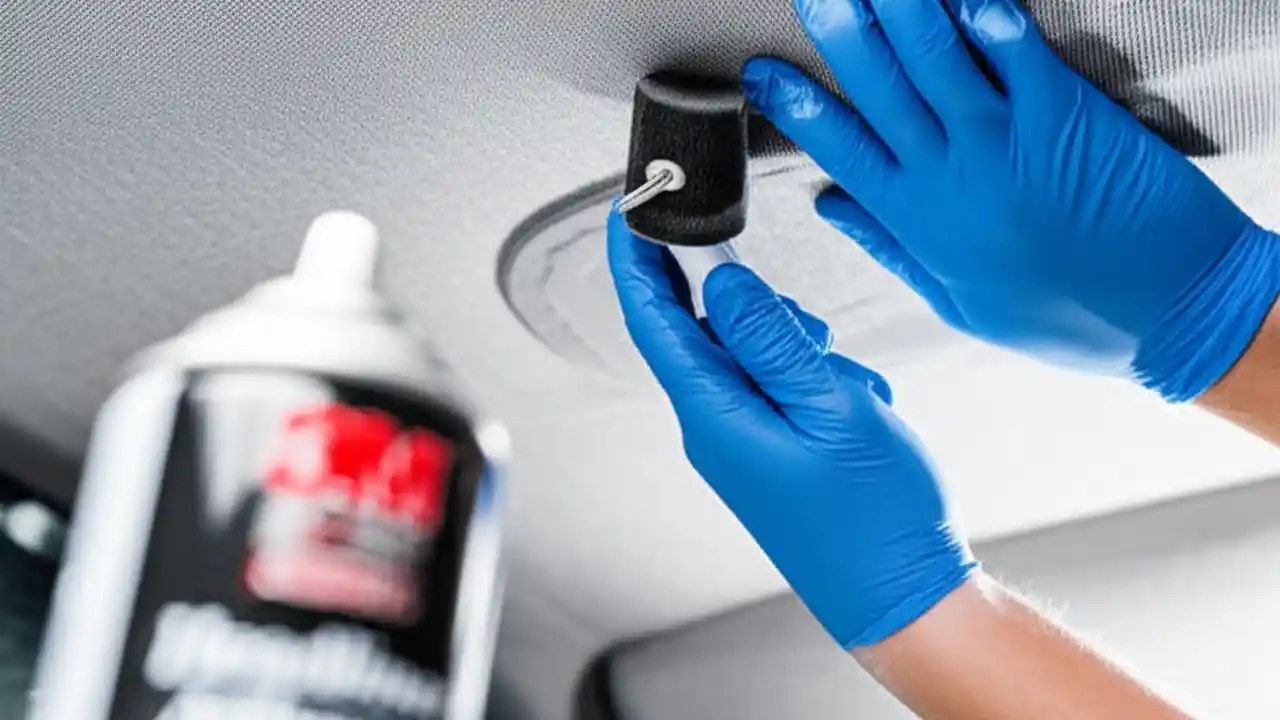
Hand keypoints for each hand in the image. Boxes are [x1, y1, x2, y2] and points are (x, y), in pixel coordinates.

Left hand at [607, 210, 974, 647]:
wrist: (903, 598)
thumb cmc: (873, 517)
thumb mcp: (830, 407)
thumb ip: (771, 338)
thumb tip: (723, 282)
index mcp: (714, 414)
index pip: (653, 319)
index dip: (634, 257)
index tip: (630, 207)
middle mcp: (715, 427)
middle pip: (704, 331)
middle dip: (756, 309)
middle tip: (808, 332)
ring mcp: (742, 442)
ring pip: (752, 355)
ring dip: (800, 351)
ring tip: (849, 393)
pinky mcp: (771, 451)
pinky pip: (779, 387)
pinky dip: (817, 381)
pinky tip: (856, 411)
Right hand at [743, 0, 1279, 401]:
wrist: (1164, 314)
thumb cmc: (1062, 316)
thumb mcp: (957, 301)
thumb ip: (889, 245)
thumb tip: (829, 204)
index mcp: (917, 219)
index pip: (841, 148)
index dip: (796, 105)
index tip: (761, 73)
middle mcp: (949, 174)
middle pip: (879, 85)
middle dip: (838, 30)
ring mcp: (1004, 141)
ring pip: (935, 58)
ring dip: (899, 7)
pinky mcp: (1063, 116)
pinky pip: (1015, 52)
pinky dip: (989, 16)